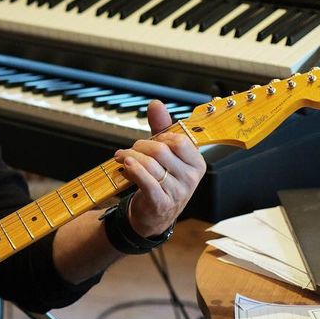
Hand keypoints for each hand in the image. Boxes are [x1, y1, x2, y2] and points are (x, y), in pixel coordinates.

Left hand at [113, 100, 205, 236]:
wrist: (153, 214)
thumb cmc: (161, 179)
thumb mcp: (165, 153)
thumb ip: (162, 127)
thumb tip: (156, 104)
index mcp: (197, 163)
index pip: (178, 140)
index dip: (159, 137)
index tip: (150, 142)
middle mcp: (191, 178)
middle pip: (161, 150)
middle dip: (139, 146)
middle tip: (130, 151)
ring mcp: (178, 192)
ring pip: (150, 164)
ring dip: (130, 157)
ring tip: (122, 158)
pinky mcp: (161, 203)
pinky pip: (147, 181)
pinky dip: (133, 170)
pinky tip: (125, 166)